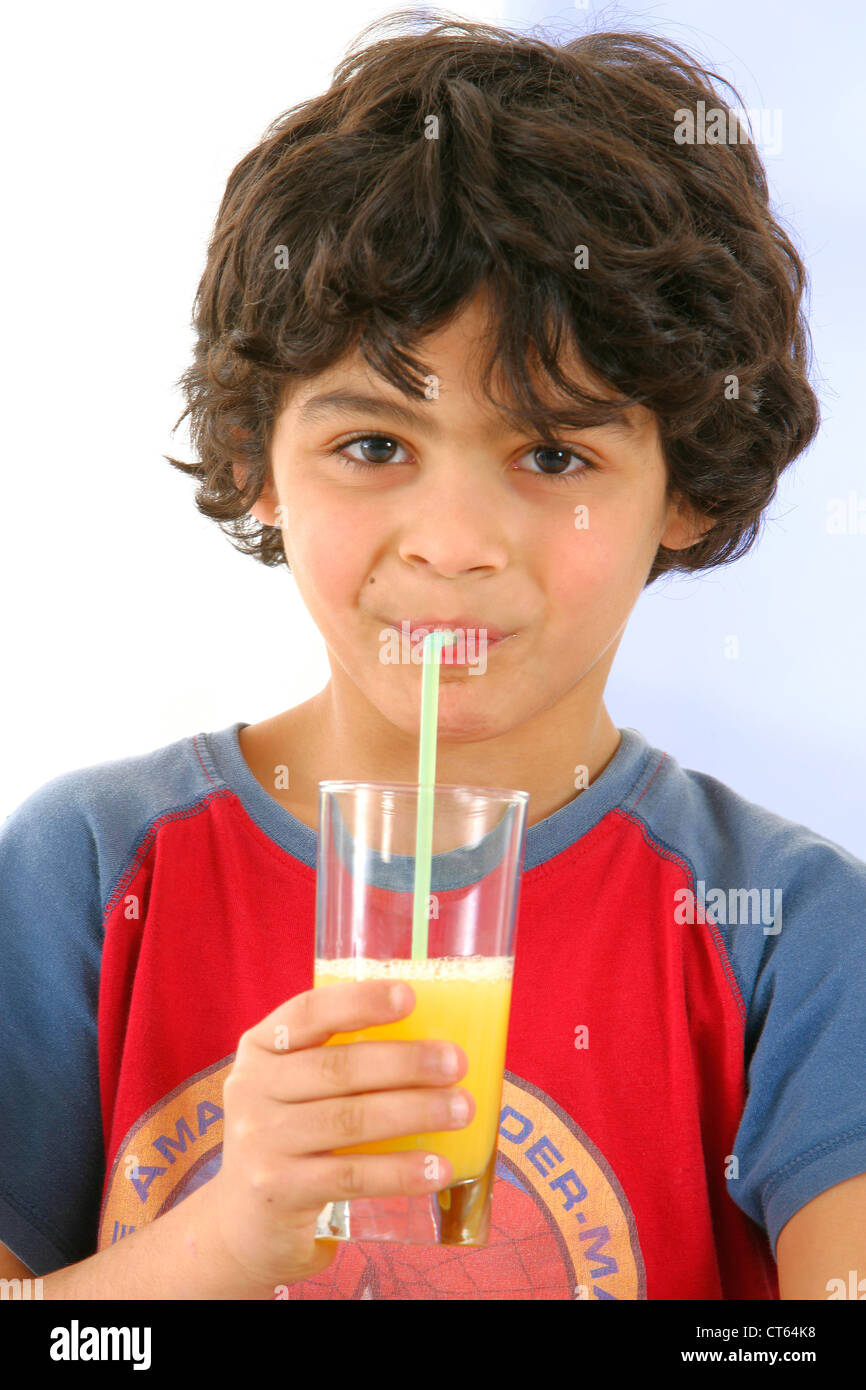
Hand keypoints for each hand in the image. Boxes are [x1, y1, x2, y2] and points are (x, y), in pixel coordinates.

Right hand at [201, 979, 473, 1292]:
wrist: (246, 1221)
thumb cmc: (294, 1136)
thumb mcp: (298, 1087)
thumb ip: (342, 1061)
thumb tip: (438, 1043)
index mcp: (261, 1047)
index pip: (309, 1012)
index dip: (359, 1001)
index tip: (410, 995)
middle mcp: (251, 1088)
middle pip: (338, 1068)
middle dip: (405, 1063)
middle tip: (457, 1062)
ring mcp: (260, 1142)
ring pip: (349, 1120)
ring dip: (414, 1112)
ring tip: (461, 1110)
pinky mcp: (278, 1191)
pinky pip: (350, 1176)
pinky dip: (400, 1171)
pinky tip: (438, 1169)